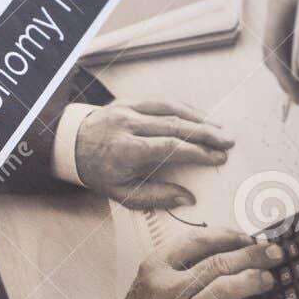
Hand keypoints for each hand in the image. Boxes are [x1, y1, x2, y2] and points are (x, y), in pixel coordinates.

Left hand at [74, 100, 231, 210]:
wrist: (69, 144)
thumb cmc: (98, 172)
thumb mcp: (122, 193)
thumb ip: (155, 197)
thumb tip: (187, 198)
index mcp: (125, 149)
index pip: (169, 147)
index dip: (197, 151)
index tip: (218, 157)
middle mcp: (128, 124)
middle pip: (175, 124)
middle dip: (206, 132)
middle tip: (229, 140)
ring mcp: (128, 108)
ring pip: (171, 107)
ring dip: (199, 117)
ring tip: (220, 128)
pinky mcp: (129, 100)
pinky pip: (161, 101)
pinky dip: (184, 108)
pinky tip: (199, 117)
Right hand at [109, 228, 283, 298]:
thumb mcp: (152, 287)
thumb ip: (183, 270)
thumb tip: (230, 252)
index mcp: (156, 267)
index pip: (197, 240)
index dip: (227, 236)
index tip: (247, 237)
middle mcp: (165, 287)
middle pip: (217, 263)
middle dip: (251, 255)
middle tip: (274, 253)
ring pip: (221, 289)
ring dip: (250, 281)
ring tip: (268, 279)